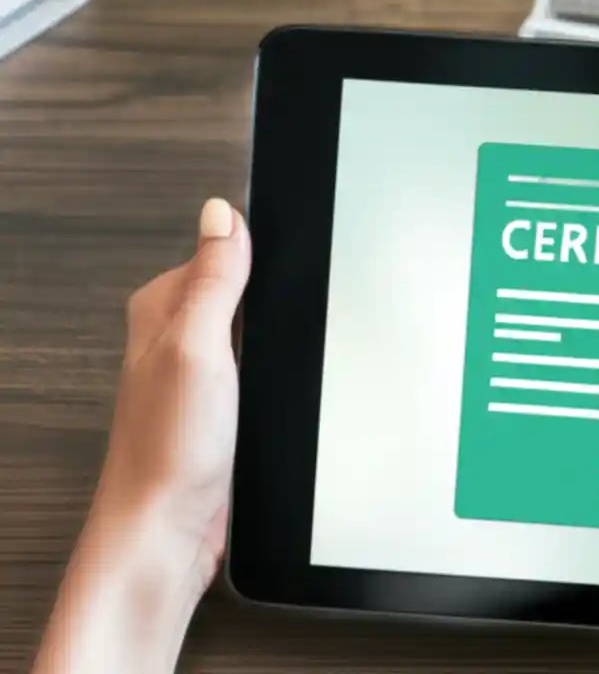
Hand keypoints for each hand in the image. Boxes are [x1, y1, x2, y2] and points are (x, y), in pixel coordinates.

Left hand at [34, 198, 249, 673]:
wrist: (171, 529)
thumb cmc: (169, 447)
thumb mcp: (196, 344)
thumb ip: (212, 277)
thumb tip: (222, 212)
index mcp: (161, 307)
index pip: (220, 251)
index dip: (262, 256)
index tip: (293, 270)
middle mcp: (176, 337)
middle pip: (242, 291)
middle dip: (275, 301)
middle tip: (294, 323)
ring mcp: (201, 375)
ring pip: (255, 332)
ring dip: (278, 341)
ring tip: (287, 360)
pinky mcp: (224, 409)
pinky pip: (260, 371)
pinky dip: (278, 374)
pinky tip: (286, 389)